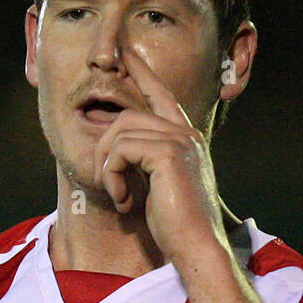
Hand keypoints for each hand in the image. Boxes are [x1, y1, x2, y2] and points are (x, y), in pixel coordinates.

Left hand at [92, 46, 226, 265]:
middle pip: (126, 117)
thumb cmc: (179, 229)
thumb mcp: (161, 188)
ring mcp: (179, 141)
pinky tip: (125, 201)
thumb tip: (119, 152)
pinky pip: (120, 150)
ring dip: (107, 167)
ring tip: (120, 197)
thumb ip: (147, 164)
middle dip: (105, 150)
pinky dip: (112, 177)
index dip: (142, 73)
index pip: (161, 95)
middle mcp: (186, 134)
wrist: (198, 248)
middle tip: (109, 186)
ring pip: (119, 131)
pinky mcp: (167, 154)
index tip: (126, 54)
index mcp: (187, 140)